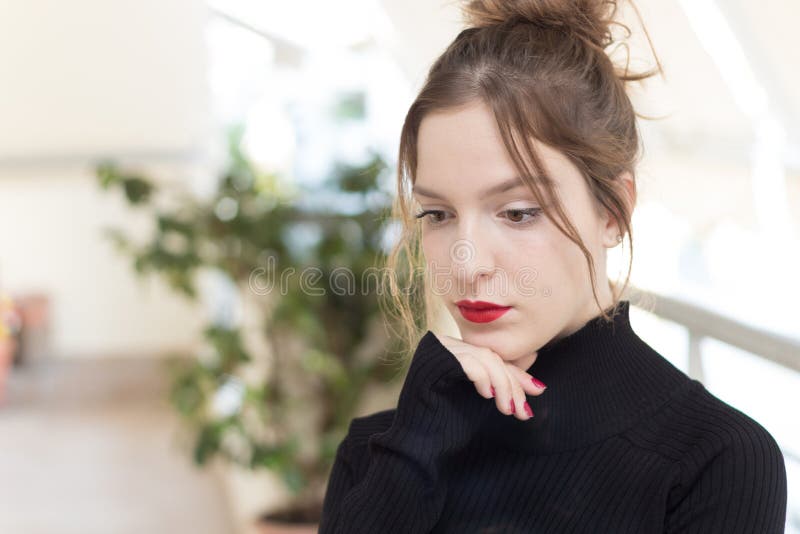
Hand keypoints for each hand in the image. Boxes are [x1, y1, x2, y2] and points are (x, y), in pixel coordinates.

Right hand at [431, 332, 545, 420]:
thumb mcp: (487, 402)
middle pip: (491, 356)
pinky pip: (469, 362)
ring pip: (484, 357)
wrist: (421, 446)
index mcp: (456, 350)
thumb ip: (506, 388)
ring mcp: (436, 348)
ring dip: (504, 384)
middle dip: (513, 383)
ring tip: (508, 409)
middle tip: (522, 410)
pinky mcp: (433, 358)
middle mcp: (444, 343)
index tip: (538, 391)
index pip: (494, 358)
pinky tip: (488, 396)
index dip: (517, 376)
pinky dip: (483, 378)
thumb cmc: (450, 426)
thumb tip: (539, 383)